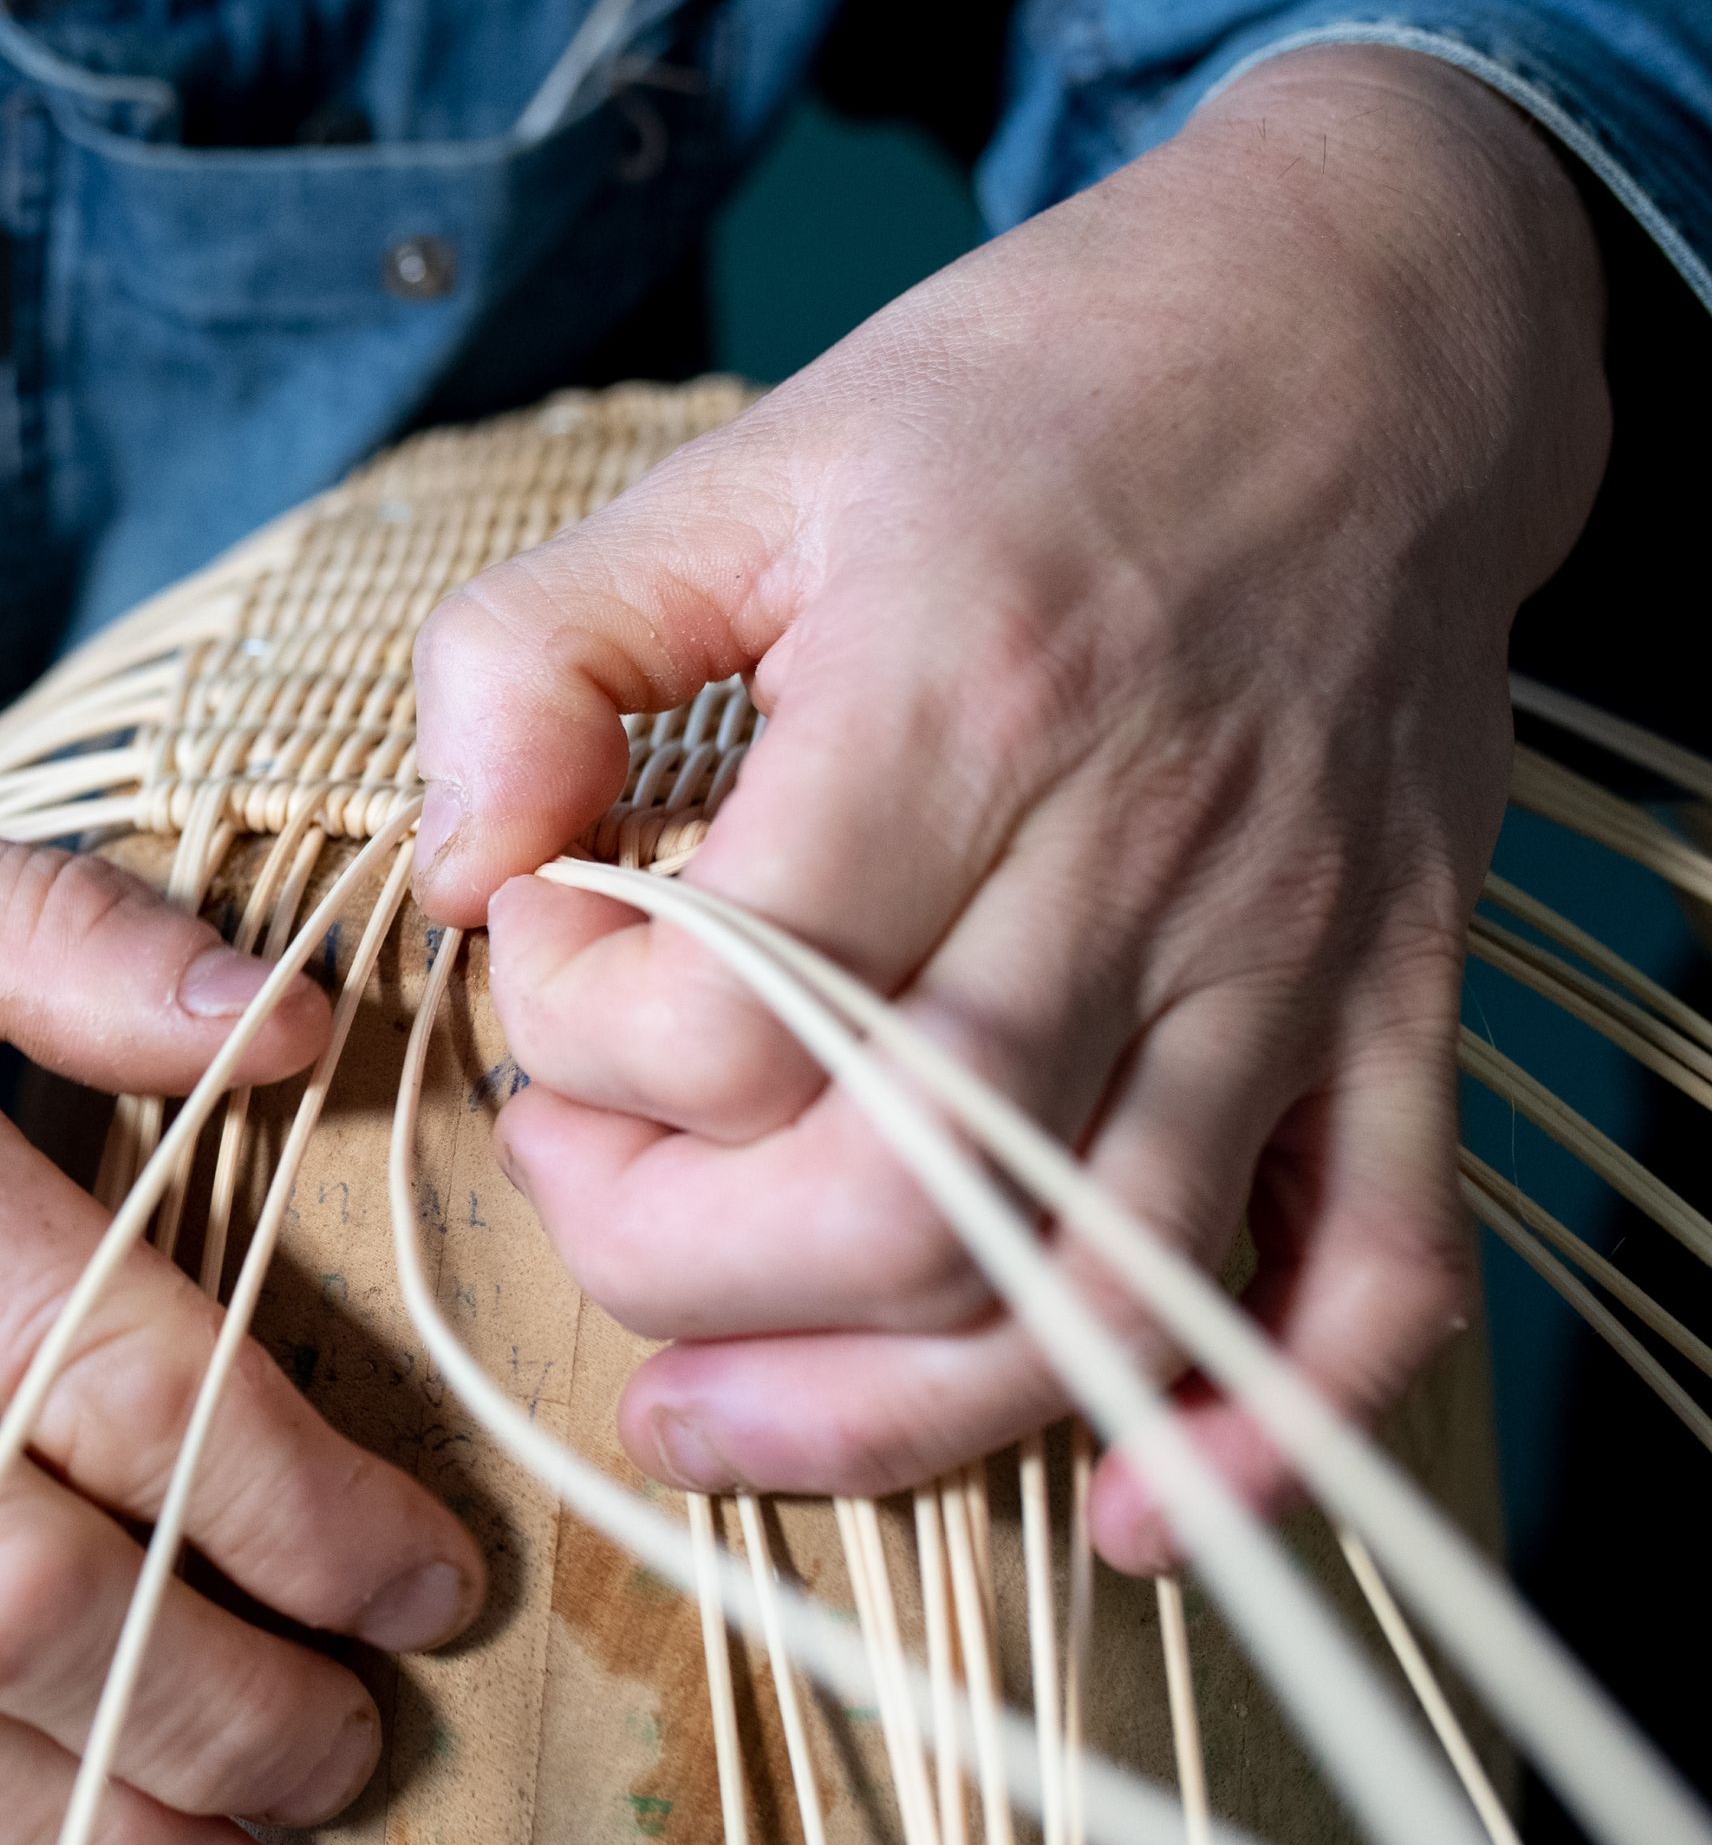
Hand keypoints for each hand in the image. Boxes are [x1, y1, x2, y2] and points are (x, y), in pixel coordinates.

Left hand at [406, 45, 1608, 1570]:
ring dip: (878, 1417)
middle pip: (889, 1205)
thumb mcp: (736, 468)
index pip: (724, 1013)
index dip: (571, 1033)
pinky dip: (1249, 1439)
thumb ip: (534, 659)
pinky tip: (1112, 1514)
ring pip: (1091, 1297)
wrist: (1358, 331)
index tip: (542, 953)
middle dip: (670, 1261)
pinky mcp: (1395, 1013)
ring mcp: (1289, 964)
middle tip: (574, 1180)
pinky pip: (1369, 1286)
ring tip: (706, 1424)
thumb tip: (450, 875)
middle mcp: (1137, 866)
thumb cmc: (1025, 400)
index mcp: (958, 715)